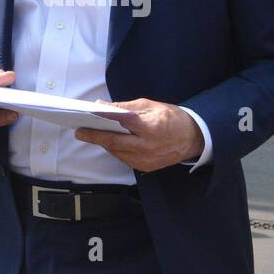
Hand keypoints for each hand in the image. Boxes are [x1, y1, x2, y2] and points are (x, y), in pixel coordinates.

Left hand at [74, 98, 204, 172]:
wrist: (193, 138)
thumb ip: (125, 108)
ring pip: (117, 152)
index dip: (101, 121)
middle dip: (95, 137)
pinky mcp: (146, 168)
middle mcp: (147, 147)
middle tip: (80, 132)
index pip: (120, 123)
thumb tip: (102, 106)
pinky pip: (125, 158)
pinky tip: (111, 142)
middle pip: (114, 142)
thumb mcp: (150, 106)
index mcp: (151, 128)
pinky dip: (116, 150)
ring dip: (105, 143)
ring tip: (92, 134)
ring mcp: (146, 160)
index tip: (86, 118)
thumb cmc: (172, 118)